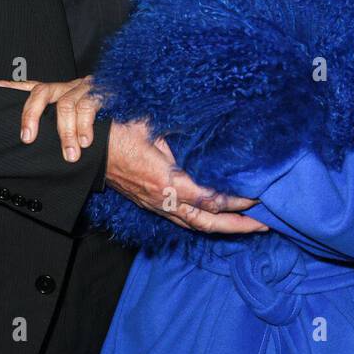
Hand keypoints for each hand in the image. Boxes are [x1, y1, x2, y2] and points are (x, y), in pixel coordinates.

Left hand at [0, 76, 99, 160]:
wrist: (129, 109)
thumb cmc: (98, 122)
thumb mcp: (71, 124)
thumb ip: (54, 129)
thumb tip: (31, 144)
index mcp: (57, 93)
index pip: (29, 87)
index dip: (9, 85)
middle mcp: (67, 87)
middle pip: (41, 92)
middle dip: (31, 116)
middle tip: (27, 139)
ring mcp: (84, 88)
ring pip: (67, 105)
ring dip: (67, 133)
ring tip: (70, 154)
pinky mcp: (102, 93)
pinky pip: (89, 107)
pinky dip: (85, 127)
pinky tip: (86, 141)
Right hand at [106, 121, 267, 235]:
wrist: (89, 152)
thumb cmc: (119, 134)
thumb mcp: (152, 126)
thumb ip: (183, 133)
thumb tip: (212, 131)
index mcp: (166, 182)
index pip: (209, 199)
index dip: (235, 200)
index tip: (258, 194)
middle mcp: (163, 200)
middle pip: (207, 222)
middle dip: (237, 226)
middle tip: (264, 226)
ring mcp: (156, 206)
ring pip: (195, 225)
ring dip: (223, 227)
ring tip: (248, 226)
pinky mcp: (152, 205)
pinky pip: (183, 220)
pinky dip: (204, 221)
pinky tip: (217, 218)